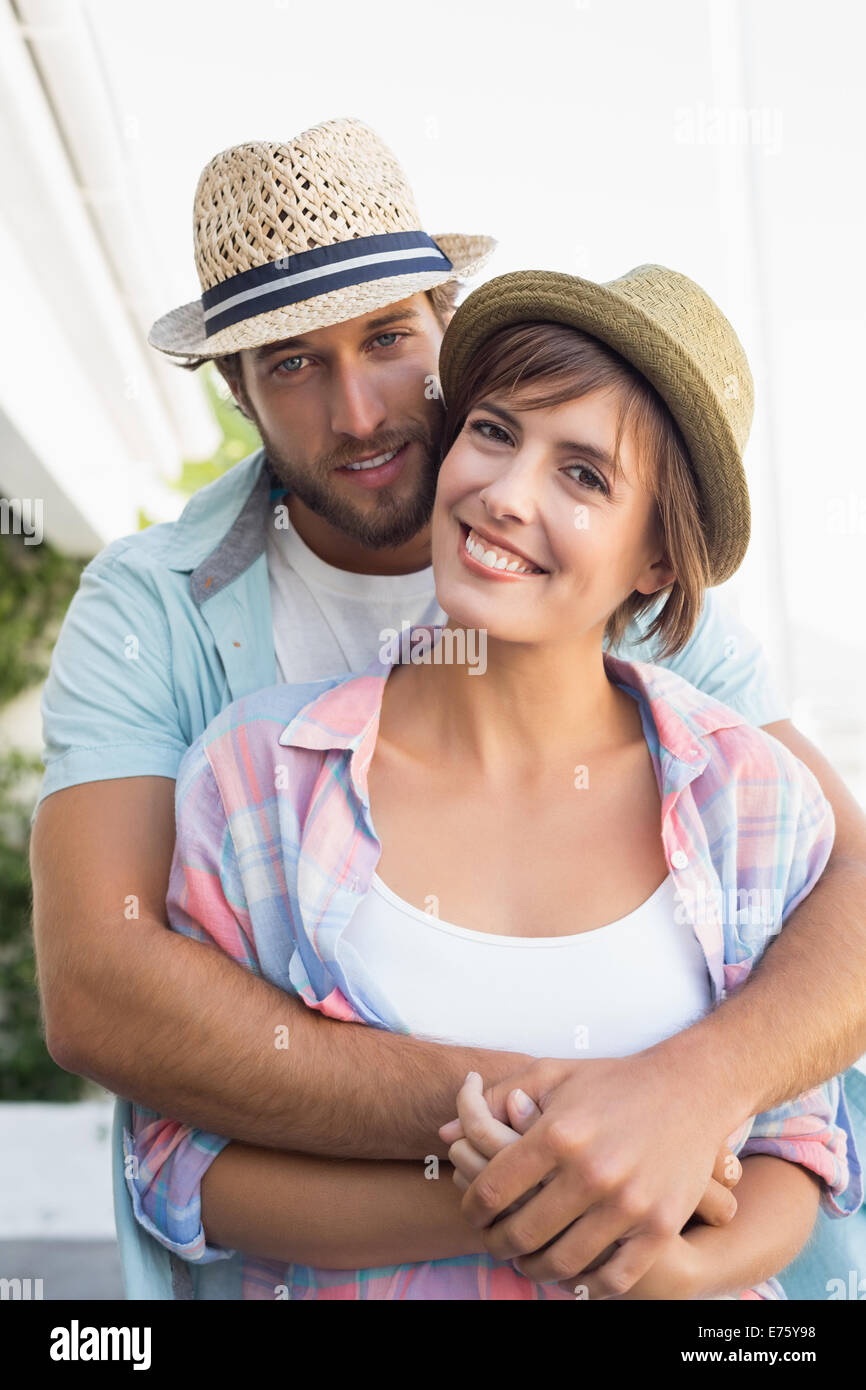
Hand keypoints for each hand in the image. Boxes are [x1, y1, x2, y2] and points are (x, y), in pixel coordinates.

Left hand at [438, 1052, 738, 1294]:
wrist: (690, 1088)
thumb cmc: (611, 1081)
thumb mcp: (551, 1075)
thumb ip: (494, 1102)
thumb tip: (442, 1135)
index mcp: (558, 1133)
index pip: (491, 1190)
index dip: (471, 1209)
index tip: (472, 1213)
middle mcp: (591, 1172)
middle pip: (521, 1233)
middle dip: (496, 1243)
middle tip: (495, 1240)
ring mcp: (628, 1204)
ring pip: (562, 1263)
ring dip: (535, 1268)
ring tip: (528, 1258)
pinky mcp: (659, 1227)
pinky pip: (612, 1280)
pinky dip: (585, 1286)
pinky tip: (574, 1273)